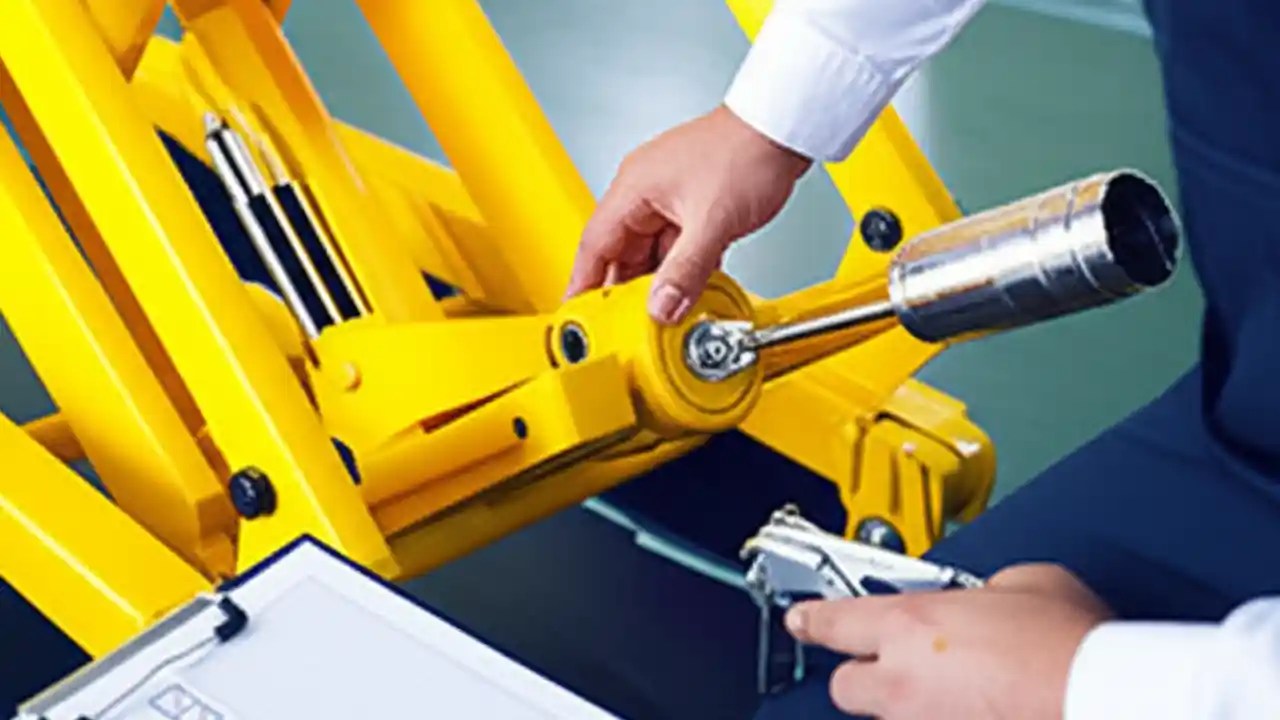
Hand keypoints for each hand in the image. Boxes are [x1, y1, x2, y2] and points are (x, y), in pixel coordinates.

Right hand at [564, 105, 811, 323]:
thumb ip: (684, 272)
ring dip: (658, 283)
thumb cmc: (747, 151)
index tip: (580, 316)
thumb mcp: (712, 223)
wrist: (782, 127)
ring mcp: (667, 199)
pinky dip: (680, 270)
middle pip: (621, 254)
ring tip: (664, 312)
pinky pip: (675, 248)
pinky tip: (691, 289)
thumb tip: (661, 308)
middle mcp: (643, 193)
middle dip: (626, 291)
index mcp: (633, 188)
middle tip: (630, 325)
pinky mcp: (691, 206)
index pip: (594, 246)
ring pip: (650, 254)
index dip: (584, 284)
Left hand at [785, 563, 1112, 718]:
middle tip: (895, 667)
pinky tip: (970, 713)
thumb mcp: (1026, 580)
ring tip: (950, 699)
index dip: (811, 620)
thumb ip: (987, 588)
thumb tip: (990, 595)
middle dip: (864, 677)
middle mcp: (903, 679)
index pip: (833, 621)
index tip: (801, 620)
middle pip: (845, 687)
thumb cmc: (1070, 645)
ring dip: (906, 709)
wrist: (1101, 696)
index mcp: (911, 623)